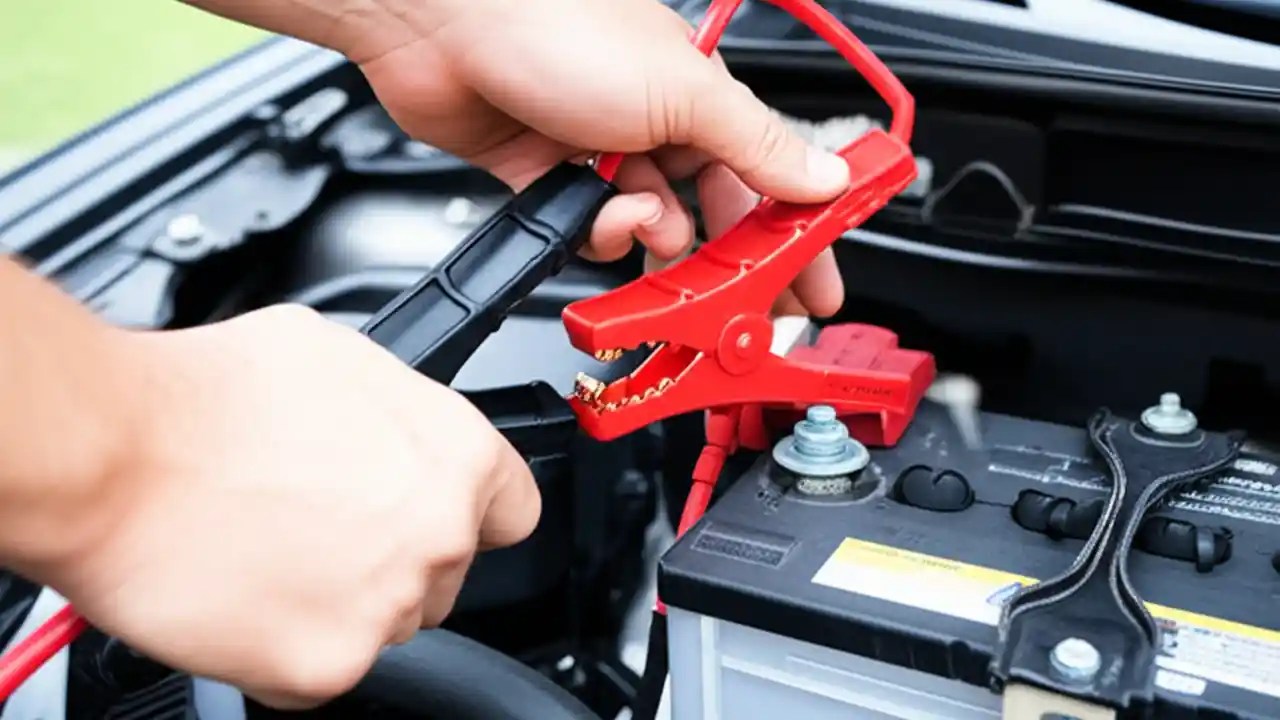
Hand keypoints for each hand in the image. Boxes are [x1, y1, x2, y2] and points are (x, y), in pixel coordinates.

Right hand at [34, 305, 536, 708]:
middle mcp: (438, 535)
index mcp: (457, 456)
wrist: (114, 456)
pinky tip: (245, 591)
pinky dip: (284, 646)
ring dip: (339, 599)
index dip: (469, 511)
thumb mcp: (339, 359)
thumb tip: (398, 429)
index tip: (434, 515)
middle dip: (391, 555)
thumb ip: (398, 412)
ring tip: (268, 547)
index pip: (512, 510)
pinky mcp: (327, 667)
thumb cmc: (208, 397)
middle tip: (318, 524)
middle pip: (442, 571)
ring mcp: (387, 607)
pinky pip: (321, 669)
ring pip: (384, 621)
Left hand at [352, 0, 850, 316]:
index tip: (812, 281)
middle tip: (732, 296)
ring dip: (644, 236)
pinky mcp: (545, 176)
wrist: (442, 21)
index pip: (767, 174)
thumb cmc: (557, 23)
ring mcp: (598, 151)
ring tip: (634, 217)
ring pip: (645, 230)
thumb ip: (757, 143)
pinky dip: (592, 232)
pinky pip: (586, 231)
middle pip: (707, 212)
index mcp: (700, 96)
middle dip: (719, 256)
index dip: (793, 232)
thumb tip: (824, 175)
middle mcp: (653, 123)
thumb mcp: (683, 91)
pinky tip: (588, 210)